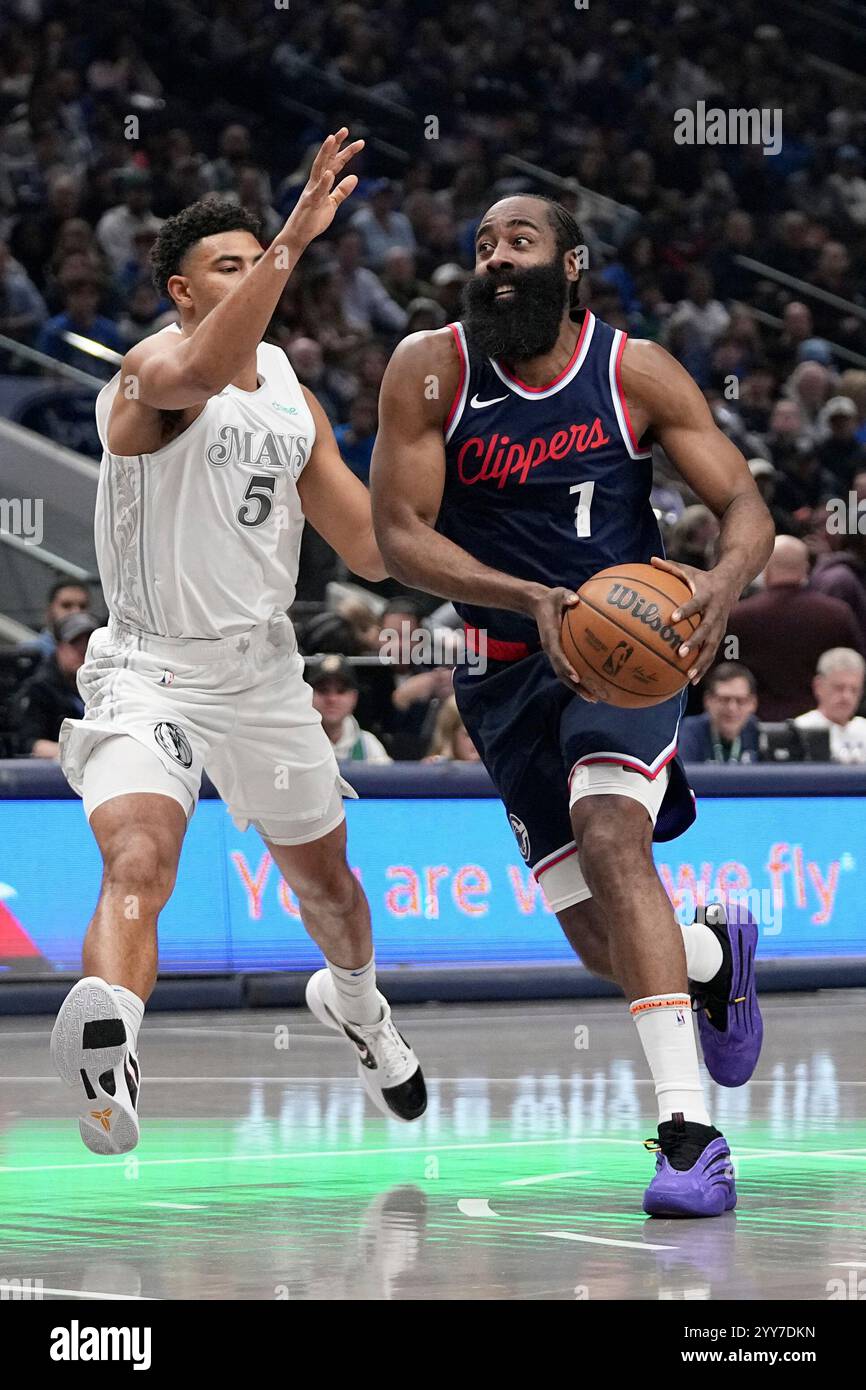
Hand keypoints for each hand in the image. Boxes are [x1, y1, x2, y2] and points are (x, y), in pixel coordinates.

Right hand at [283, 128, 363, 248]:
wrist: (298, 236)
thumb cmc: (313, 220)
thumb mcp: (332, 204)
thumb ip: (342, 191)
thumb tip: (355, 177)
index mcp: (321, 183)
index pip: (336, 163)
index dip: (346, 152)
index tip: (360, 142)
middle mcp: (315, 183)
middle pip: (326, 160)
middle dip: (335, 144)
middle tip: (345, 129)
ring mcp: (312, 192)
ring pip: (318, 169)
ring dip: (325, 154)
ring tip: (331, 139)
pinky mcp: (310, 204)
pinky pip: (317, 192)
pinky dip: (323, 182)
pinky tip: (329, 173)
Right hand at [531, 586, 610, 702]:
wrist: (538, 604)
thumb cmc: (552, 598)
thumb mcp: (558, 593)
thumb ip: (566, 596)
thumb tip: (575, 599)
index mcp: (550, 638)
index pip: (558, 656)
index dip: (567, 668)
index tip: (578, 678)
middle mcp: (552, 649)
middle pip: (562, 674)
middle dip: (576, 687)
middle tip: (592, 696)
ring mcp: (555, 653)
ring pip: (566, 675)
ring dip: (579, 688)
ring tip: (595, 698)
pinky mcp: (560, 652)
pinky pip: (570, 667)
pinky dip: (581, 678)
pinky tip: (596, 682)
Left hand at [650, 555, 738, 683]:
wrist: (733, 581)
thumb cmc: (703, 577)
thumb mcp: (689, 569)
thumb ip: (670, 567)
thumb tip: (650, 559)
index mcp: (706, 596)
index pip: (695, 604)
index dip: (685, 610)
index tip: (673, 618)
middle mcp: (715, 613)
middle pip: (706, 630)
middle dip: (694, 642)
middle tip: (680, 653)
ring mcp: (719, 625)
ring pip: (712, 647)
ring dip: (701, 662)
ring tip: (688, 677)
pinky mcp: (720, 634)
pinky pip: (712, 653)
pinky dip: (703, 667)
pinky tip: (692, 681)